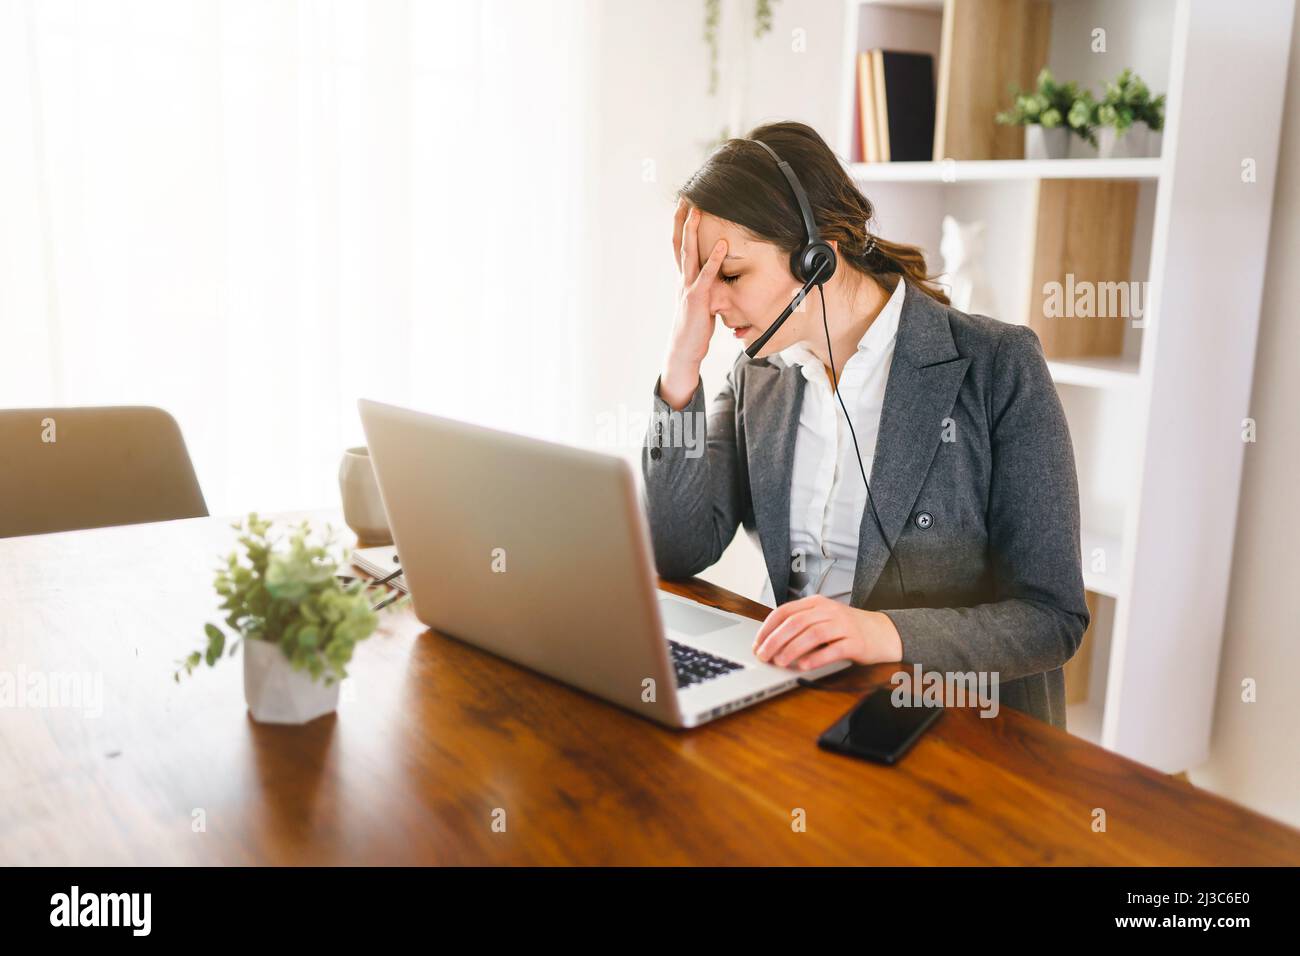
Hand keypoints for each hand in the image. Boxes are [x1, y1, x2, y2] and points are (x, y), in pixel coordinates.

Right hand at [659, 199, 726, 409]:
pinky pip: (707, 276)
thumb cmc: (695, 329)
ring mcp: (688, 288)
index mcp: (684, 279)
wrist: (683, 351)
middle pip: (681, 243)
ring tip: (698, 211)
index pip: (681, 246)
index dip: (682, 225)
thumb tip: (718, 276)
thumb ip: (708, 287)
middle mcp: (683, 279)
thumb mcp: (702, 303)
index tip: (684, 205)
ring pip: (689, 254)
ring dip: (693, 231)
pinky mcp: (697, 300)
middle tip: (685, 197)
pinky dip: (716, 259)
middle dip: (683, 220)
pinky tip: (724, 245)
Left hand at [752, 594, 902, 670]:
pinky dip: (816, 658)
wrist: (884, 633)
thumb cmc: (848, 628)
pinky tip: (803, 666)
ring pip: (813, 634)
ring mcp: (844, 626)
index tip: (757, 643)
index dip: (768, 628)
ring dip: (792, 649)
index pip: (786, 611)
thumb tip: (770, 642)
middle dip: (775, 640)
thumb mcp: (823, 619)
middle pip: (796, 622)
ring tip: (780, 662)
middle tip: (764, 656)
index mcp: (817, 603)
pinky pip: (833, 650)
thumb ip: (801, 625)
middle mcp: (830, 611)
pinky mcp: (856, 643)